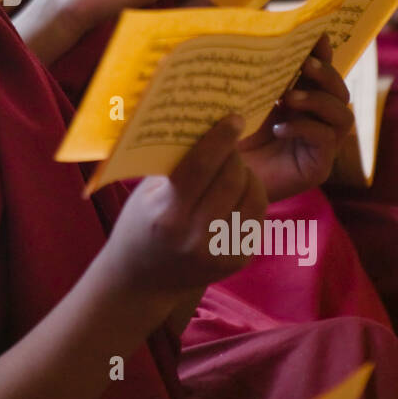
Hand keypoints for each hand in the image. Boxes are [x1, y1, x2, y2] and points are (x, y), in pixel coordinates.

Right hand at [101, 115, 265, 305]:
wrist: (143, 280)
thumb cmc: (141, 225)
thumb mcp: (146, 193)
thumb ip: (174, 165)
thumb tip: (203, 126)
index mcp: (168, 214)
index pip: (202, 167)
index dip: (220, 138)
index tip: (233, 118)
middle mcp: (196, 236)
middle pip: (232, 179)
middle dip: (235, 155)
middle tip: (230, 143)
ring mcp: (220, 252)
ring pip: (253, 196)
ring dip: (247, 175)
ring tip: (233, 168)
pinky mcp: (238, 260)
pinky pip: (256, 216)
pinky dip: (250, 197)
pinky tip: (235, 194)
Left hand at [238, 35, 354, 200]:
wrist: (215, 177)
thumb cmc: (225, 137)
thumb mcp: (241, 100)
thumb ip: (256, 76)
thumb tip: (256, 37)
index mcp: (299, 99)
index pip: (321, 73)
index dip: (323, 54)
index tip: (317, 36)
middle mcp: (315, 119)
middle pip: (340, 91)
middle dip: (326, 75)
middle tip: (304, 66)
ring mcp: (320, 144)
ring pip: (342, 115)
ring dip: (319, 101)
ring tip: (290, 98)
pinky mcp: (318, 166)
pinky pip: (326, 141)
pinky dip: (305, 129)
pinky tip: (280, 128)